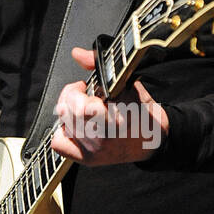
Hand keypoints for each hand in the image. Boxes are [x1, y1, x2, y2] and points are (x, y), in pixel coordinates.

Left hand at [51, 47, 168, 165]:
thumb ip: (99, 66)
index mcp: (114, 116)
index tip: (84, 87)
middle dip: (70, 98)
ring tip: (84, 113)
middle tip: (83, 97)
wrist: (154, 139)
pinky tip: (77, 127)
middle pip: (66, 112)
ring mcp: (95, 150)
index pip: (80, 106)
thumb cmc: (141, 111)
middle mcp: (103, 136)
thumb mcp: (126, 82)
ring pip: (62, 124)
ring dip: (69, 114)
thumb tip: (78, 53)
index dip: (76, 90)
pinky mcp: (88, 159)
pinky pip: (59, 143)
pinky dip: (63, 132)